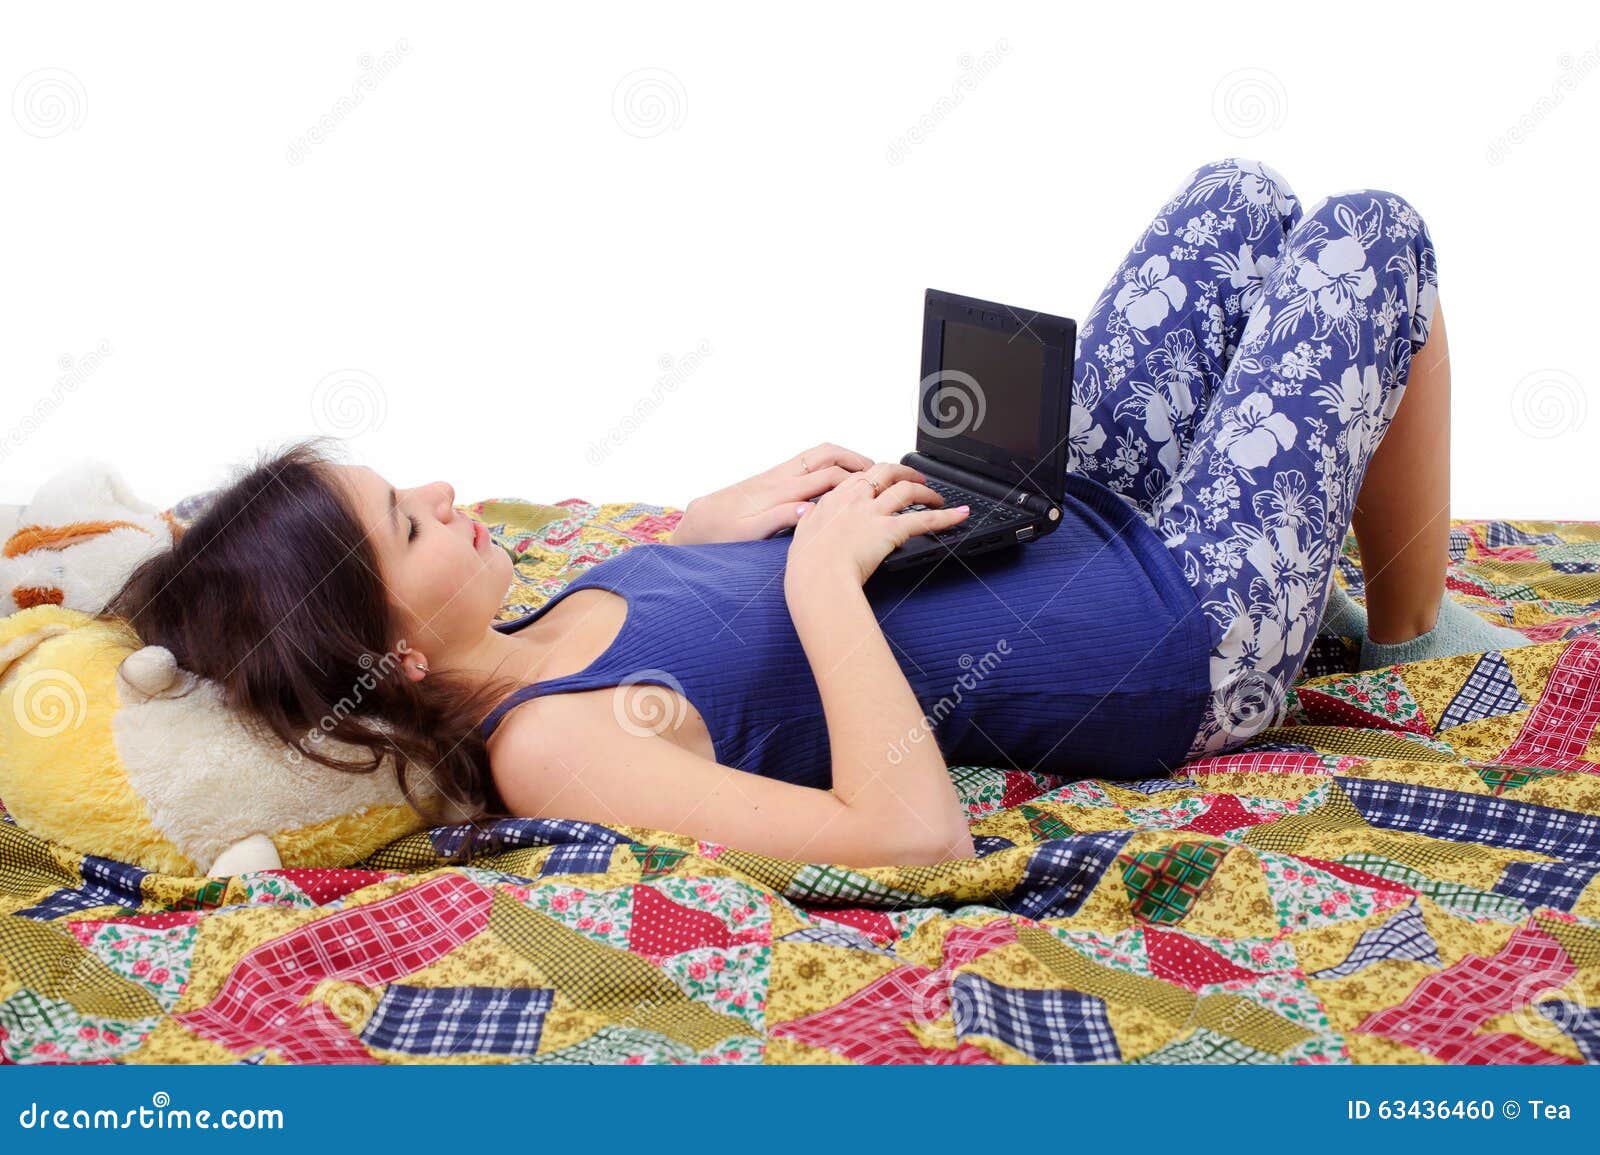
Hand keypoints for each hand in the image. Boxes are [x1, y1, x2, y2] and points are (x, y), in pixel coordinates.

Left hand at [668, 442, 876, 545]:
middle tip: (880, 470)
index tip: (878, 484)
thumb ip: (778, 520)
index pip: (827, 476)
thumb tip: (808, 510)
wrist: (695, 522)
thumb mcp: (747, 533)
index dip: (857, 477)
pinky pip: (807, 462)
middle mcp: (780, 478)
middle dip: (856, 458)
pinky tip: (838, 475)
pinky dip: (829, 462)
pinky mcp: (772, 479)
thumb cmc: (719, 532)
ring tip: (866, 469)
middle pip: (826, 455)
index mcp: (780, 491)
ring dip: (843, 456)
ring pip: (817, 454)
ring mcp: (777, 476)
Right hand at [785, 462, 969, 587]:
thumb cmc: (807, 563)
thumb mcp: (801, 533)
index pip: (860, 477)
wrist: (816, 578)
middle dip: (904, 472)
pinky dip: (947, 516)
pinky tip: (960, 515)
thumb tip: (806, 513)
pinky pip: (925, 519)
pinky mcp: (890, 529)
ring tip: (937, 497)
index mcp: (834, 499)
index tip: (882, 482)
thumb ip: (807, 519)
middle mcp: (855, 499)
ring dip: (925, 490)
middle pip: (885, 472)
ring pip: (906, 489)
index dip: (875, 477)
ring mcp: (873, 512)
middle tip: (915, 478)